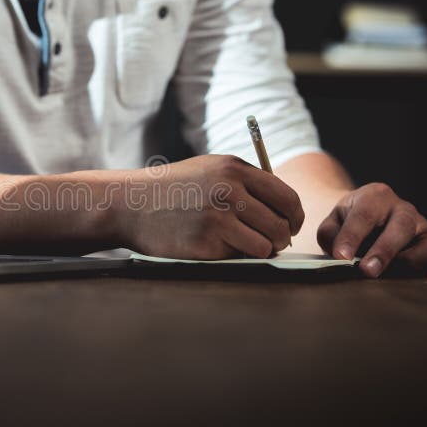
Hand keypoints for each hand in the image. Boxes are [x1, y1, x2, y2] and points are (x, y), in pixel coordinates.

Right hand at [121, 155, 304, 259]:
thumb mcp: (210, 169)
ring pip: (266, 246)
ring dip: (259, 250)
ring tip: (242, 245)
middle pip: (281, 225)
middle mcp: (229, 191)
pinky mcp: (205, 243)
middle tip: (269, 243)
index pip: (287, 197)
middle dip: (280, 238)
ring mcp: (217, 218)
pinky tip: (215, 247)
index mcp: (234, 169)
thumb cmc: (173, 188)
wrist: (132, 204)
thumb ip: (245, 182)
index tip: (291, 226)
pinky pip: (240, 257)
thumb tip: (285, 209)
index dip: (295, 216)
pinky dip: (234, 256)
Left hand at [317, 183, 426, 280]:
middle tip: (367, 271)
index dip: (352, 236)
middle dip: (385, 251)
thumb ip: (331, 236)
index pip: (365, 214)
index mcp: (375, 197)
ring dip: (416, 262)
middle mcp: (405, 210)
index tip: (341, 257)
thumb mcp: (332, 224)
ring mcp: (426, 227)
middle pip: (403, 226)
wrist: (366, 221)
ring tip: (395, 279)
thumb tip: (340, 255)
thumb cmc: (347, 225)